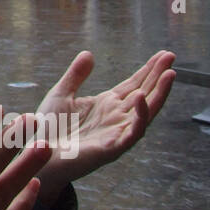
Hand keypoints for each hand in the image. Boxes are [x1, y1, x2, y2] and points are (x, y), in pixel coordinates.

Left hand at [27, 49, 175, 205]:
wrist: (38, 156)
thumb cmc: (50, 130)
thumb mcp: (61, 95)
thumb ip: (75, 75)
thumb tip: (89, 53)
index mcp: (106, 105)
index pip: (134, 84)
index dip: (149, 70)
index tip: (163, 54)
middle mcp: (116, 118)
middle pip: (144, 93)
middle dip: (158, 76)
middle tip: (171, 56)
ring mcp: (116, 133)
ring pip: (145, 112)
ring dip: (159, 93)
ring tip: (169, 73)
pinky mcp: (112, 148)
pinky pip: (132, 132)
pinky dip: (139, 116)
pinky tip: (141, 97)